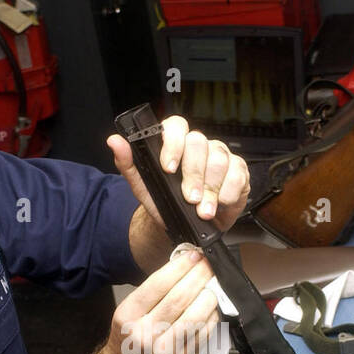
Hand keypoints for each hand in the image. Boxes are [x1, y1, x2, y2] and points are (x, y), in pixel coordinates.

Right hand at [100, 248, 220, 353]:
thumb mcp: (129, 310)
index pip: (158, 285)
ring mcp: (166, 350)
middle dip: (198, 277)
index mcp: (129, 316)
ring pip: (195, 317)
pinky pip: (204, 333)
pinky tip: (211, 306)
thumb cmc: (129, 336)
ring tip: (212, 284)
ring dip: (209, 295)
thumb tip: (185, 265)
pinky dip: (212, 316)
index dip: (179, 267)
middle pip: (179, 299)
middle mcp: (146, 334)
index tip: (193, 256)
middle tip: (208, 265)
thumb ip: (153, 291)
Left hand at [107, 115, 250, 232]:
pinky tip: (220, 204)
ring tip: (203, 209)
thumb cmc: (164, 202)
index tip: (168, 167)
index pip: (176, 126)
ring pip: (220, 160)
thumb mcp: (143, 185)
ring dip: (211, 189)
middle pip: (200, 144)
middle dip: (193, 174)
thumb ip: (128, 163)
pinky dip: (228, 192)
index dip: (173, 144)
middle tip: (189, 197)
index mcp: (176, 142)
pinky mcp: (238, 172)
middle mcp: (199, 146)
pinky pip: (238, 174)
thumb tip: (115, 141)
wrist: (183, 227)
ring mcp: (220, 157)